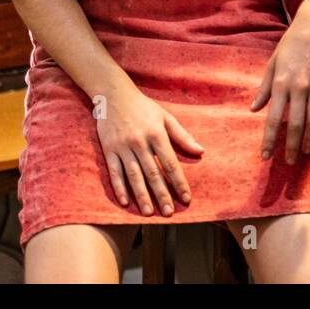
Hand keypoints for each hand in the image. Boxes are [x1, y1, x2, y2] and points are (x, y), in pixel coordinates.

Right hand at [96, 85, 202, 215]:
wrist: (114, 95)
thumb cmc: (144, 107)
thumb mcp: (166, 117)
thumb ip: (183, 136)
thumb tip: (201, 152)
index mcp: (156, 134)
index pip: (170, 163)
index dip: (179, 182)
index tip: (186, 198)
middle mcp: (140, 142)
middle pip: (153, 173)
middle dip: (162, 194)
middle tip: (169, 212)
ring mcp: (123, 147)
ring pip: (134, 176)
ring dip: (142, 195)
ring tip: (150, 213)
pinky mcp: (109, 150)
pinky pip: (114, 172)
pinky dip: (120, 188)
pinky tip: (126, 202)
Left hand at [250, 0, 309, 164]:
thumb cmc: (291, 43)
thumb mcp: (272, 63)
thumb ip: (264, 88)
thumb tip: (254, 109)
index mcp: (281, 83)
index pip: (274, 118)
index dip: (270, 140)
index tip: (266, 156)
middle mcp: (300, 87)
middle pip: (297, 124)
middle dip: (293, 146)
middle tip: (289, 162)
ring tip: (306, 152)